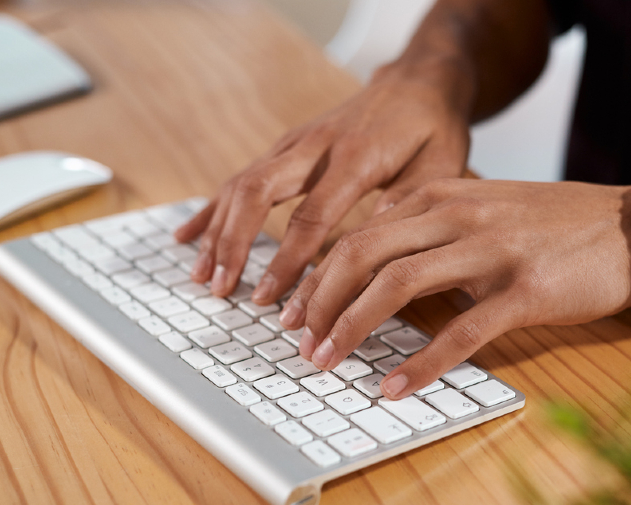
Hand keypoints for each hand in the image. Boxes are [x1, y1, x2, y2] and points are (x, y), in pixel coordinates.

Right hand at [173, 62, 472, 303]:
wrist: (417, 80)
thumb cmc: (433, 130)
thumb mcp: (441, 168)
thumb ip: (408, 207)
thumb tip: (375, 253)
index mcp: (356, 156)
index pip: (311, 214)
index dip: (287, 260)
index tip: (271, 299)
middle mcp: (316, 145)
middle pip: (257, 193)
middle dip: (234, 245)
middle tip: (223, 290)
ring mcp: (295, 143)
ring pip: (241, 184)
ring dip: (217, 232)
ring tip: (201, 277)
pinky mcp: (286, 146)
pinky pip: (240, 177)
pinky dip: (213, 209)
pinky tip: (189, 237)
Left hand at [279, 179, 630, 398]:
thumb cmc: (558, 224)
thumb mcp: (486, 206)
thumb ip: (433, 222)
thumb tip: (378, 253)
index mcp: (444, 195)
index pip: (359, 232)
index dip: (317, 274)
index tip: (294, 310)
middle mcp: (459, 215)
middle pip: (363, 253)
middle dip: (319, 301)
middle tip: (298, 341)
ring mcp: (492, 251)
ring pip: (399, 284)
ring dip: (352, 327)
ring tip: (327, 362)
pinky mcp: (525, 290)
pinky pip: (460, 331)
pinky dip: (420, 363)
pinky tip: (394, 388)